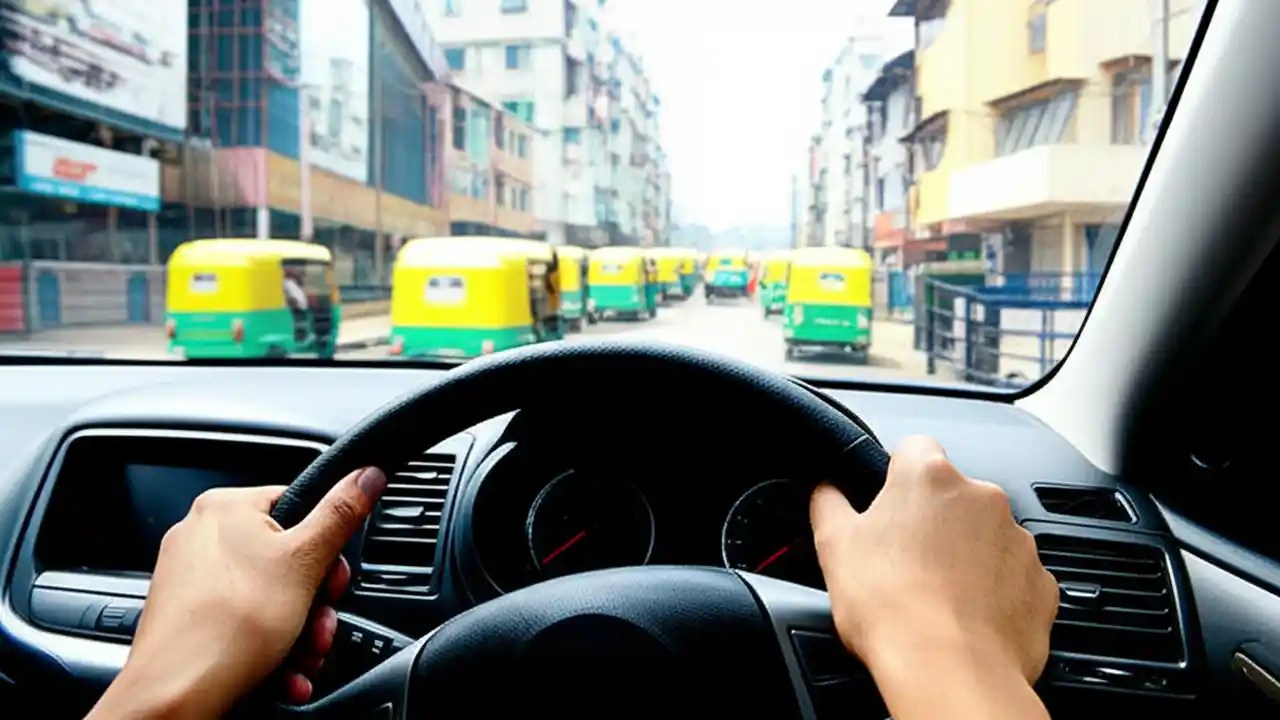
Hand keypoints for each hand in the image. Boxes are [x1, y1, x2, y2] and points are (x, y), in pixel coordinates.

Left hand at [87, 467, 387, 719]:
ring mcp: (191, 577)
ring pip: (270, 596)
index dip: (328, 547)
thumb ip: (341, 514)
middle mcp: (202, 535)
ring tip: (303, 656)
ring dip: (300, 631)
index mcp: (226, 507)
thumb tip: (367, 474)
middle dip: (316, 603)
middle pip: (288, 559)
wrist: (174, 697)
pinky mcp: (188, 616)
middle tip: (319, 626)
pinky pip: (244, 621)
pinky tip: (285, 670)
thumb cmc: (228, 628)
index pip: (299, 506)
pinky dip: (272, 645)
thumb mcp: (305, 562)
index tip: (334, 580)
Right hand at [811, 436, 1056, 719]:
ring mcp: (1018, 540)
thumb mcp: (834, 545)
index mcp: (929, 477)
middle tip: (903, 561)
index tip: (887, 504)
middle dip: (932, 521)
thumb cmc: (891, 607)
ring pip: (986, 536)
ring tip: (934, 595)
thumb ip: (828, 502)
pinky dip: (994, 591)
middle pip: (952, 495)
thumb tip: (827, 489)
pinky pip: (1014, 577)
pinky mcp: (1041, 583)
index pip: (913, 448)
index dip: (896, 475)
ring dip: (965, 555)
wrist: (948, 670)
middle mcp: (982, 498)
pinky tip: (965, 616)